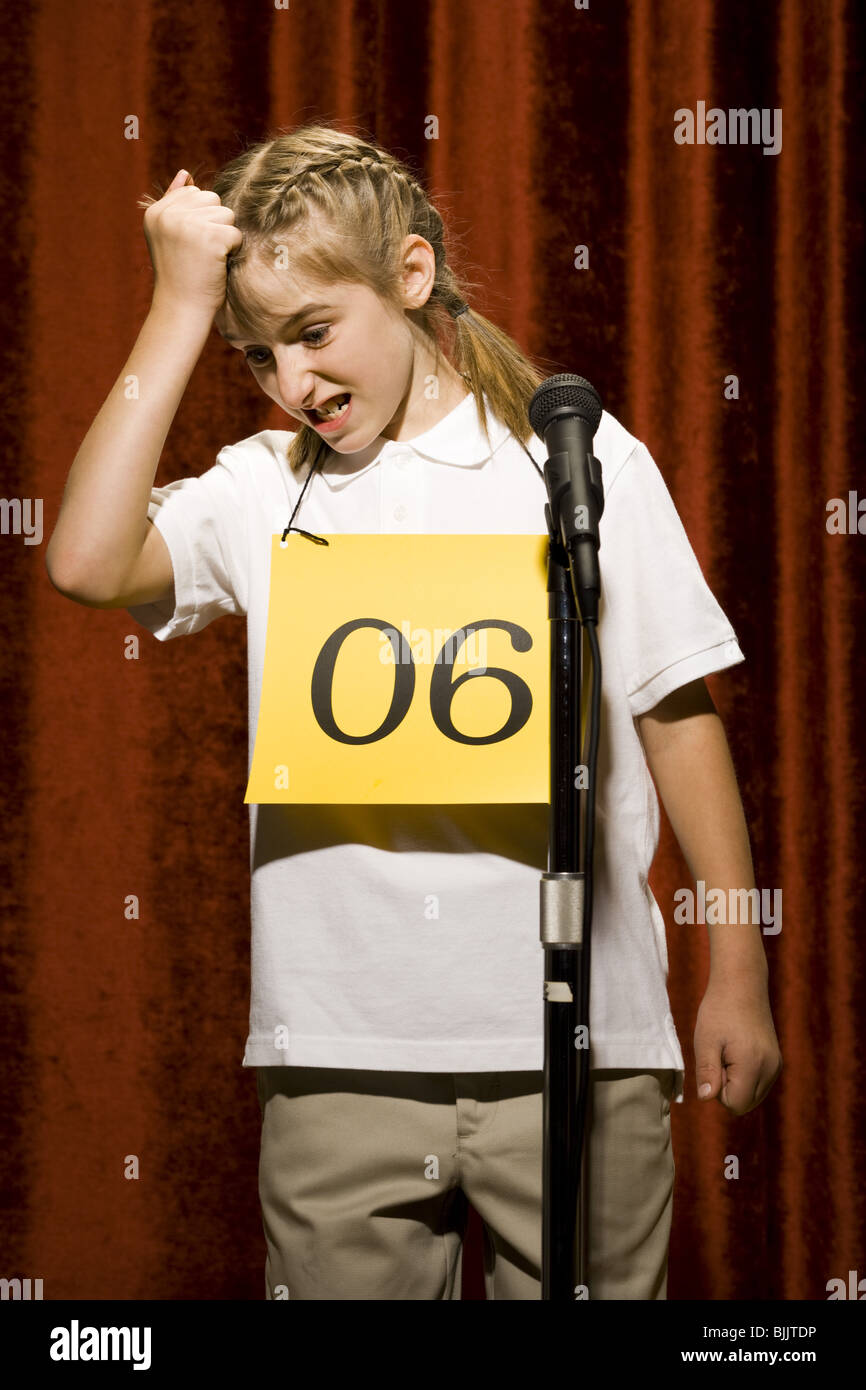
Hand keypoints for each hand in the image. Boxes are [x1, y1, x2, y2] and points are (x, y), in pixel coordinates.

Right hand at [142, 168, 242, 316]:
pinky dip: (232, 250)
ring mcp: (187, 224)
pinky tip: (216, 265)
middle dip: (214, 225)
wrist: (181, 310)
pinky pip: (235, 232)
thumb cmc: (180, 276)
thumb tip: (186, 173)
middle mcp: (168, 214)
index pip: (193, 193)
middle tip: (200, 253)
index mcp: (155, 212)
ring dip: (224, 238)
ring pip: (226, 214)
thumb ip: (175, 203)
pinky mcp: (209, 237)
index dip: (200, 220)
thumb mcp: (170, 236)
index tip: (189, 246)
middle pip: (212, 199)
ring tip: (208, 259)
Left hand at [694, 975, 781, 1113]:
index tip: (714, 1061)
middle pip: (745, 1104)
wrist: (742, 984)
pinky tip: (737, 1051)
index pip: (735, 1104)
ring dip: (736, 1082)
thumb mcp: (706, 1040)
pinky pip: (758, 1084)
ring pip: (752, 1096)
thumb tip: (706, 1099)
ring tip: (728, 1052)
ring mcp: (776, 1065)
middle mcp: (771, 1070)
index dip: (718, 1089)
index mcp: (754, 1066)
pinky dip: (745, 1076)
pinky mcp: (776, 1061)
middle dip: (727, 1088)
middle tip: (720, 1056)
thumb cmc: (719, 1010)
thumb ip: (707, 1072)